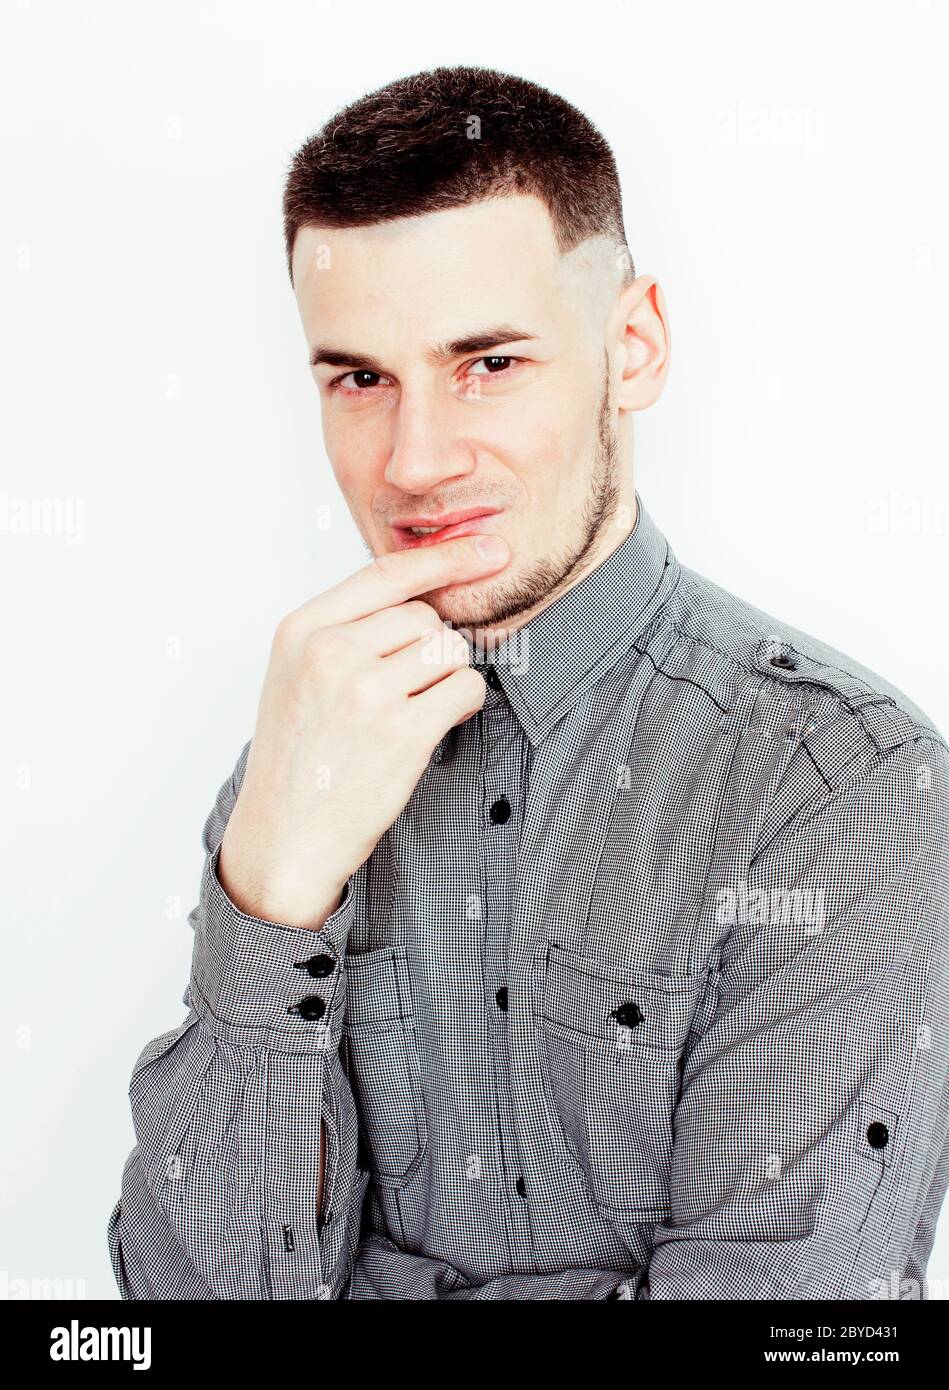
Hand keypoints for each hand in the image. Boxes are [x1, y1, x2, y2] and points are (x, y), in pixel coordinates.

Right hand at [217, 533, 509, 928]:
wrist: (285, 834)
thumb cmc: (298, 752)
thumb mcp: (296, 672)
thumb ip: (346, 626)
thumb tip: (426, 587)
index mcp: (302, 630)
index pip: (387, 572)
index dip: (445, 557)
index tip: (487, 548)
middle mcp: (332, 654)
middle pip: (425, 617)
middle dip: (432, 647)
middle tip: (407, 688)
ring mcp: (367, 693)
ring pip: (451, 650)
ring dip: (449, 676)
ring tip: (415, 708)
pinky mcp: (403, 734)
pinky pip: (466, 689)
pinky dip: (464, 703)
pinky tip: (436, 723)